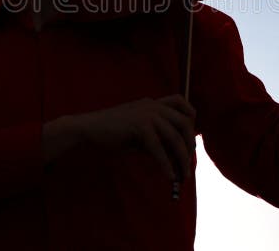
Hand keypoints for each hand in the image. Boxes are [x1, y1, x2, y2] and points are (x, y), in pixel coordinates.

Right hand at [76, 95, 195, 180]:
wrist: (88, 128)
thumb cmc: (112, 132)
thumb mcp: (139, 134)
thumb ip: (157, 140)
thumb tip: (175, 158)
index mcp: (152, 103)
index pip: (181, 102)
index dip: (190, 118)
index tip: (189, 138)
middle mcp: (153, 105)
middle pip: (184, 122)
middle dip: (190, 145)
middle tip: (189, 163)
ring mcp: (147, 114)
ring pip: (174, 137)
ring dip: (182, 158)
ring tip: (184, 175)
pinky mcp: (139, 126)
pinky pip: (159, 148)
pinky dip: (166, 165)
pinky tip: (169, 176)